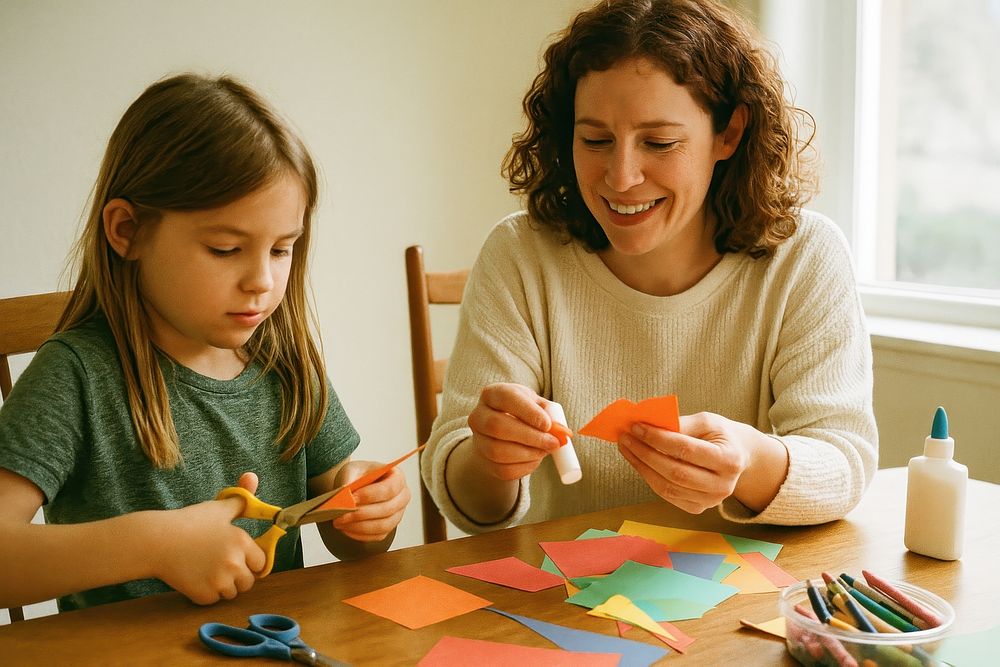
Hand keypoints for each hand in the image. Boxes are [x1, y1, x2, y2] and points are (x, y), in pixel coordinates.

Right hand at [147, 472, 266, 604]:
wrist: (156, 541)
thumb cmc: (188, 522)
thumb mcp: (217, 508)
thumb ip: (240, 498)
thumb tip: (252, 477)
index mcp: (242, 542)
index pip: (261, 563)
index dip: (251, 560)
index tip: (239, 557)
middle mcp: (235, 563)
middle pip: (248, 581)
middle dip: (238, 576)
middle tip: (219, 563)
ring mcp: (219, 581)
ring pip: (232, 592)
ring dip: (223, 585)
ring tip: (206, 568)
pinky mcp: (203, 595)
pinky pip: (214, 599)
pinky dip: (207, 593)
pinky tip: (196, 576)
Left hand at [332, 462, 410, 541]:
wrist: (358, 486)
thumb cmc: (359, 476)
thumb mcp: (352, 470)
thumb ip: (348, 479)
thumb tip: (344, 494)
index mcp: (398, 478)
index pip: (390, 488)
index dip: (371, 495)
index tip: (352, 498)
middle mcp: (402, 497)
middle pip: (387, 509)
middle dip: (361, 513)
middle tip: (341, 514)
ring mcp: (398, 515)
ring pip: (382, 526)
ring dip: (359, 526)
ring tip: (340, 522)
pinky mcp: (389, 528)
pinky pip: (377, 536)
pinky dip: (359, 534)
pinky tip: (345, 528)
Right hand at [467, 383, 561, 480]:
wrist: (504, 432)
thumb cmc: (524, 414)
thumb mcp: (536, 405)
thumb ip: (550, 415)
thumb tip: (562, 432)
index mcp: (492, 394)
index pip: (506, 398)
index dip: (528, 412)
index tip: (547, 424)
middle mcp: (478, 416)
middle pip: (497, 426)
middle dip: (530, 437)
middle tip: (553, 443)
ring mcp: (478, 440)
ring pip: (498, 451)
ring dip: (528, 453)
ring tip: (545, 450)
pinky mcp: (484, 462)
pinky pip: (503, 470)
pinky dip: (524, 467)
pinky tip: (535, 459)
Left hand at [617, 412, 758, 513]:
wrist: (738, 457)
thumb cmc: (720, 436)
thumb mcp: (708, 421)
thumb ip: (682, 424)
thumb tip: (650, 425)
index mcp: (730, 460)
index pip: (686, 449)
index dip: (658, 438)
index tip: (637, 427)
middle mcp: (723, 486)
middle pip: (675, 472)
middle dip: (645, 453)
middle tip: (626, 437)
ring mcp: (711, 501)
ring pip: (667, 487)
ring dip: (641, 467)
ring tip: (627, 448)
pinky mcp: (698, 508)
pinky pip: (667, 495)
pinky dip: (649, 477)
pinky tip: (638, 461)